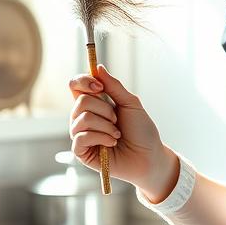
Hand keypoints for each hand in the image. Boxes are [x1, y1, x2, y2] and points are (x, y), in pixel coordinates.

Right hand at [67, 64, 173, 194]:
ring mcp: (81, 134)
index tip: (100, 87)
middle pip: (81, 101)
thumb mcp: (131, 104)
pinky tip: (112, 142)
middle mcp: (84, 117)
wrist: (149, 157)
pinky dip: (102, 137)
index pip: (76, 86)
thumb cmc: (142, 132)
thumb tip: (98, 67)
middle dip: (105, 109)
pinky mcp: (81, 151)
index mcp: (94, 104)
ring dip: (106, 125)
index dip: (84, 81)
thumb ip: (114, 86)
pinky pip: (81, 137)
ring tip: (117, 134)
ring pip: (82, 118)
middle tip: (117, 120)